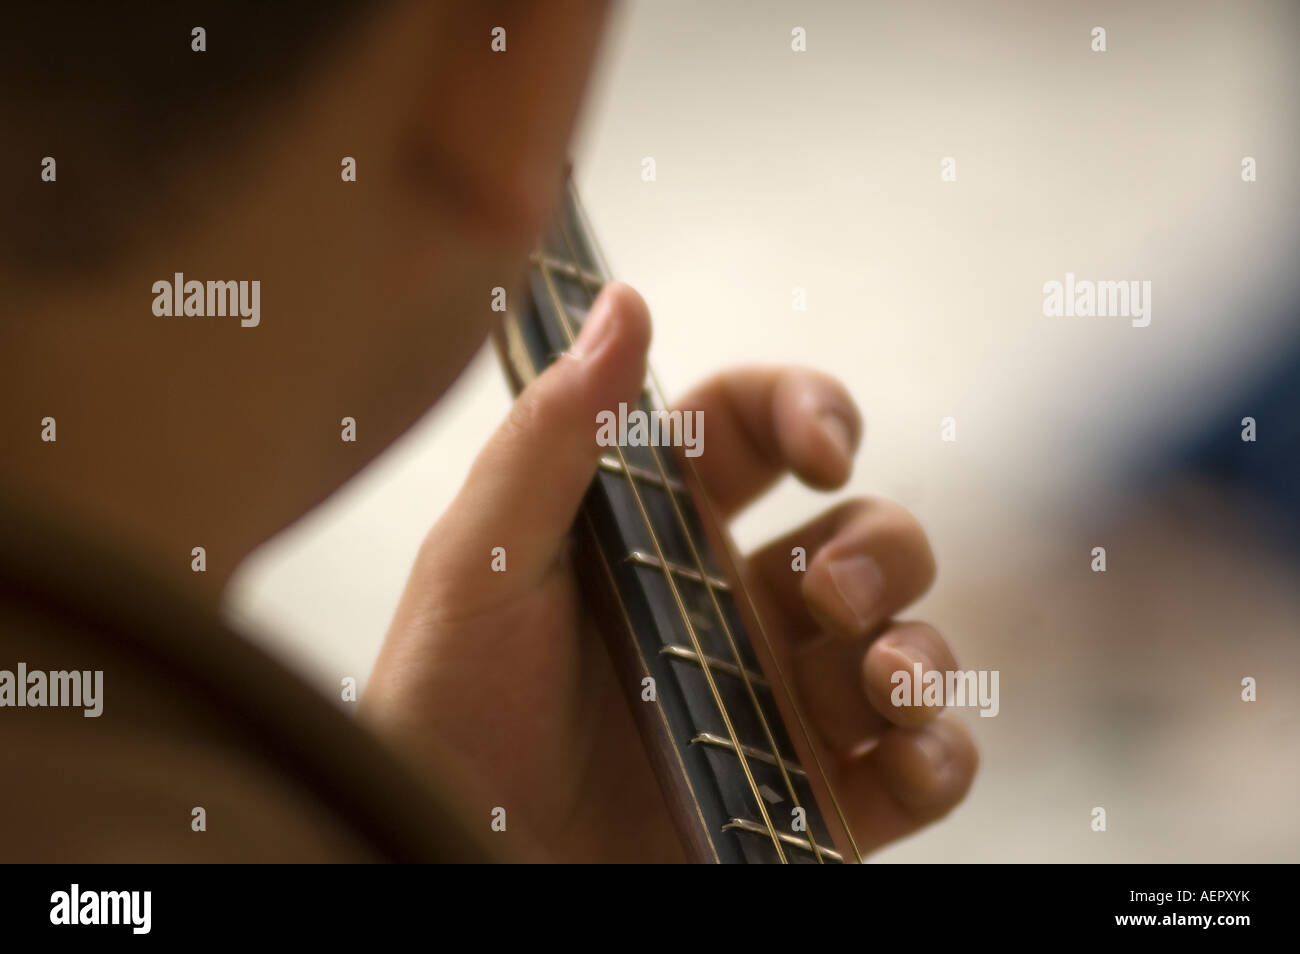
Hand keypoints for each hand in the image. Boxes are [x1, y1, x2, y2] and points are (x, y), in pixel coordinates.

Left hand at [362, 283, 977, 861]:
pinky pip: (916, 768)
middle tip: (833, 590)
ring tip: (882, 680)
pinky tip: (910, 754)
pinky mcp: (805, 802)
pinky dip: (943, 755)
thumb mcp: (481, 566)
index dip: (810, 409)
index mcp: (660, 534)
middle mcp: (730, 609)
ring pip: (906, 645)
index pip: (758, 431)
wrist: (459, 864)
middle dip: (882, 545)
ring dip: (921, 648)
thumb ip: (553, 436)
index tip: (824, 448)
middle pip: (864, 534)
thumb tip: (623, 300)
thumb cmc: (446, 715)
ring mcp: (774, 705)